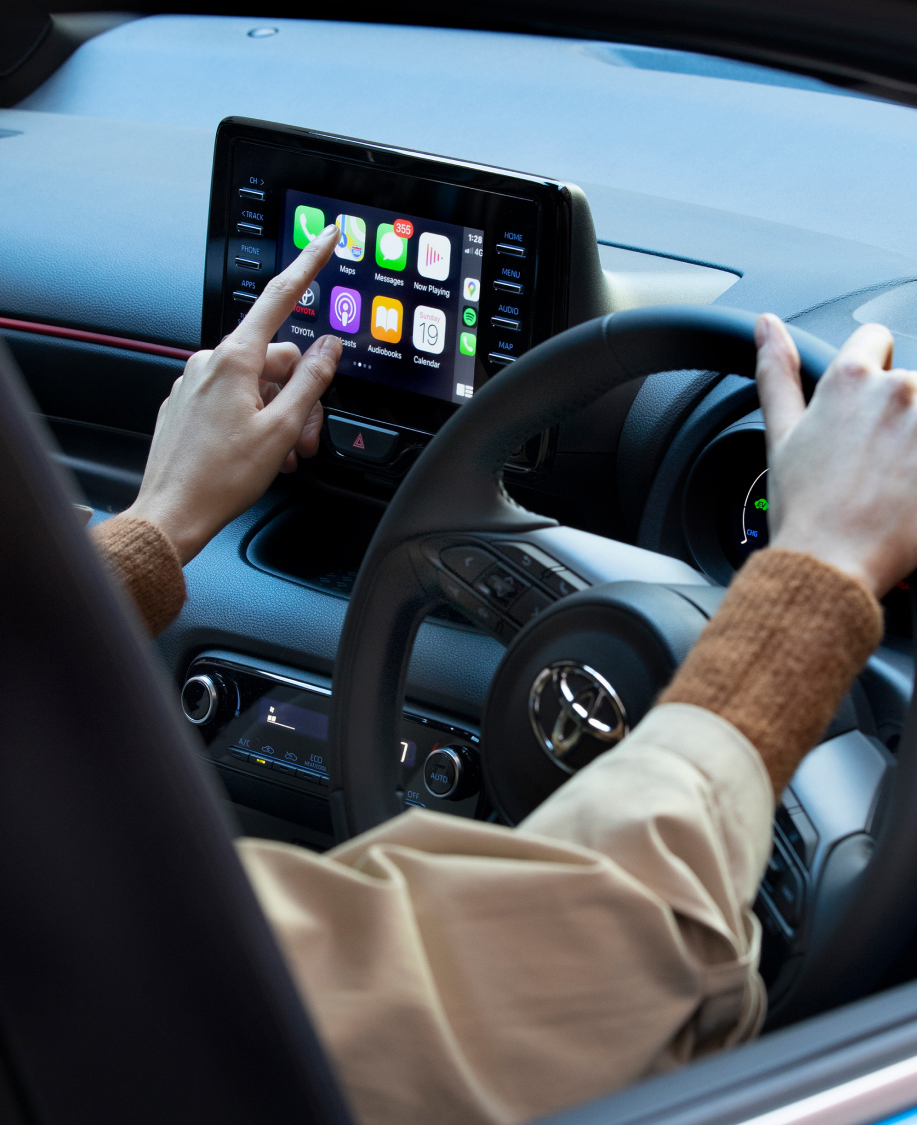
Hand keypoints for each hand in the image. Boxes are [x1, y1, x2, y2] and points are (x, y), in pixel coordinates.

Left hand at [125, 224, 342, 564]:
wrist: (171, 514)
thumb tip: (329, 347)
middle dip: (300, 395)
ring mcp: (195, 384)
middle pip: (277, 359)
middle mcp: (209, 364)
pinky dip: (255, 421)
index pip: (279, 297)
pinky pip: (233, 400)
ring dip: (280, 416)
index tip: (325, 238)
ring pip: (257, 384)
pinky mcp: (187, 406)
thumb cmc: (219, 478)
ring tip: (284, 455)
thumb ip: (311, 381)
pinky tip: (261, 453)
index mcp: (233, 360)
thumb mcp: (280, 429)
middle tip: (306, 437)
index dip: (308, 264)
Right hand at [756, 313, 916, 597]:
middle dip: (898, 417)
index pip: (875, 340)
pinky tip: (909, 490)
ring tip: (897, 482)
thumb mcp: (780, 434)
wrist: (831, 564)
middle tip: (875, 464)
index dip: (867, 375)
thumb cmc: (805, 507)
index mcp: (851, 377)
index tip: (861, 415)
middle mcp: (900, 389)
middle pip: (911, 383)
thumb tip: (766, 324)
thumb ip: (776, 371)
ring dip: (915, 441)